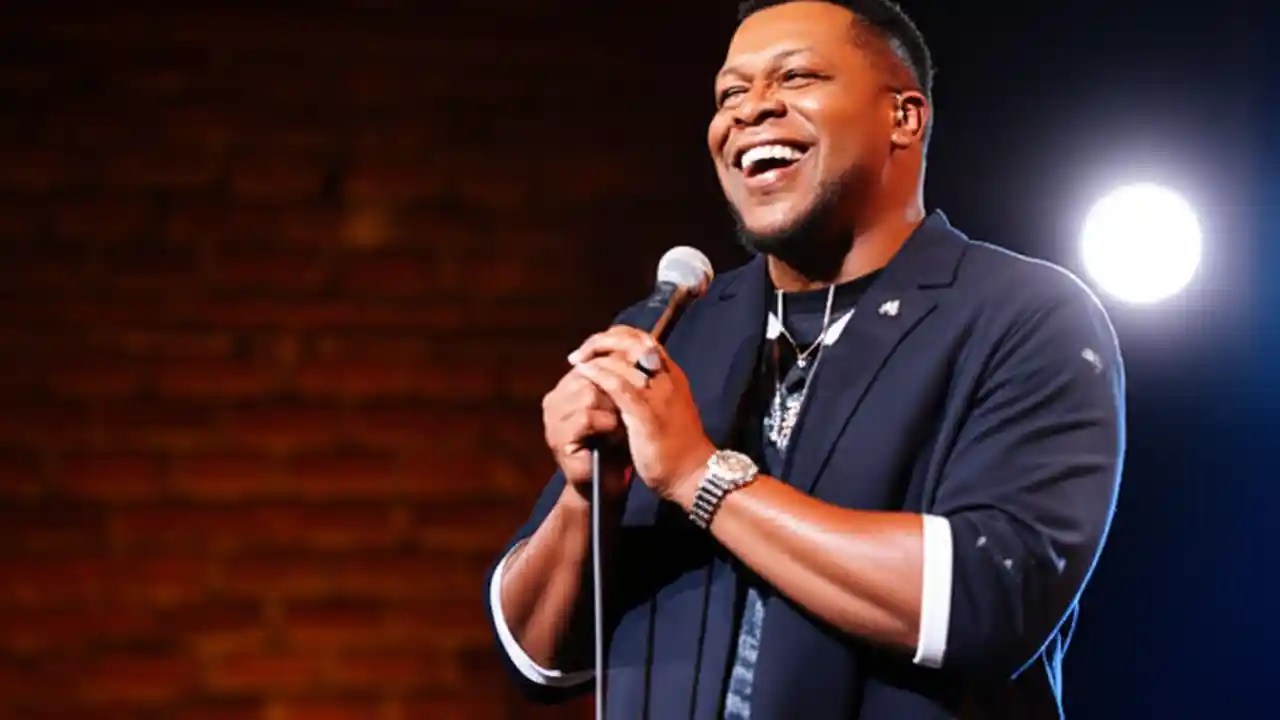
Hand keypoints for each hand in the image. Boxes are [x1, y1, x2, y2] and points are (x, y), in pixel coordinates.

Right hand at [541, 364, 629, 505]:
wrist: (613, 484)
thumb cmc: (622, 442)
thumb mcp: (622, 403)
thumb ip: (620, 376)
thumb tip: (637, 344)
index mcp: (568, 386)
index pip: (589, 359)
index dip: (616, 364)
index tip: (640, 379)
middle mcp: (555, 399)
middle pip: (589, 373)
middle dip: (616, 389)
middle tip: (631, 409)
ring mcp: (552, 421)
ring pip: (587, 393)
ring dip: (614, 408)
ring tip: (625, 424)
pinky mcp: (558, 441)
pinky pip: (585, 417)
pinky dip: (608, 424)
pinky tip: (618, 435)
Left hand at [568, 326, 714, 504]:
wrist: (693, 474)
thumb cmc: (678, 445)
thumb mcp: (666, 408)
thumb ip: (651, 390)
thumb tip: (624, 377)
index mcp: (672, 375)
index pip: (644, 339)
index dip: (616, 337)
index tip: (596, 348)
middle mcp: (667, 378)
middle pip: (633, 341)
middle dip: (602, 341)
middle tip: (580, 353)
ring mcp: (657, 394)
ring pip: (624, 358)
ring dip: (596, 357)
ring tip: (577, 363)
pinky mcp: (646, 414)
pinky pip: (618, 385)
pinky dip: (598, 375)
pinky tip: (585, 374)